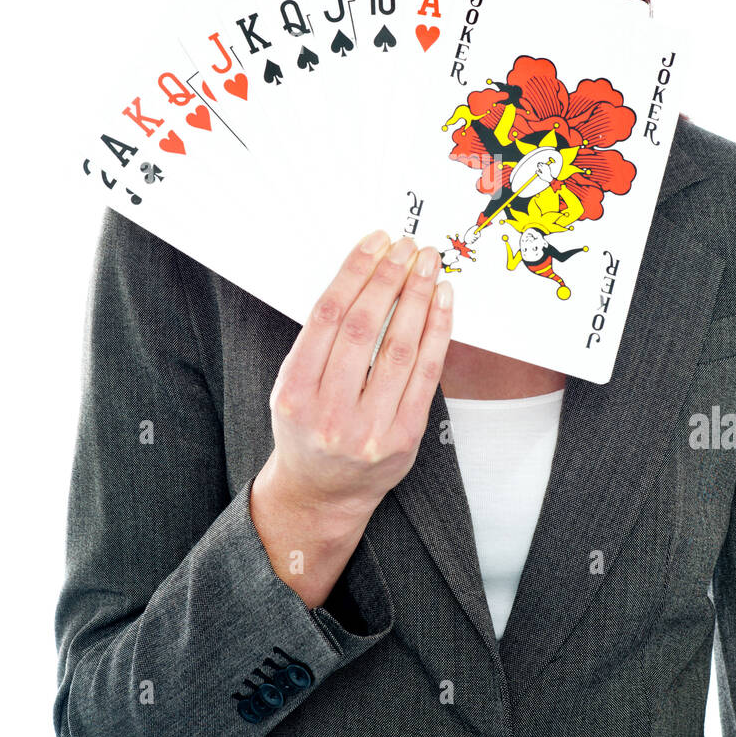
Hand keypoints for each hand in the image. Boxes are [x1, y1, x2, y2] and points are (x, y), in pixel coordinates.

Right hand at [264, 231, 452, 526]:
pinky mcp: (405, 436)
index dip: (354, 273)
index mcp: (294, 393)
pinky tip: (442, 301)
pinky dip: (437, 331)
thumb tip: (365, 274)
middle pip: (364, 327)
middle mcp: (330, 413)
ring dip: (417, 297)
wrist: (323, 493)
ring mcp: (370, 428)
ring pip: (399, 347)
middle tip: (406, 245)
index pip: (328, 317)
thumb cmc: (308, 429)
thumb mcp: (293, 386)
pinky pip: (427, 373)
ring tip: (427, 264)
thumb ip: (320, 341)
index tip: (375, 243)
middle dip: (388, 278)